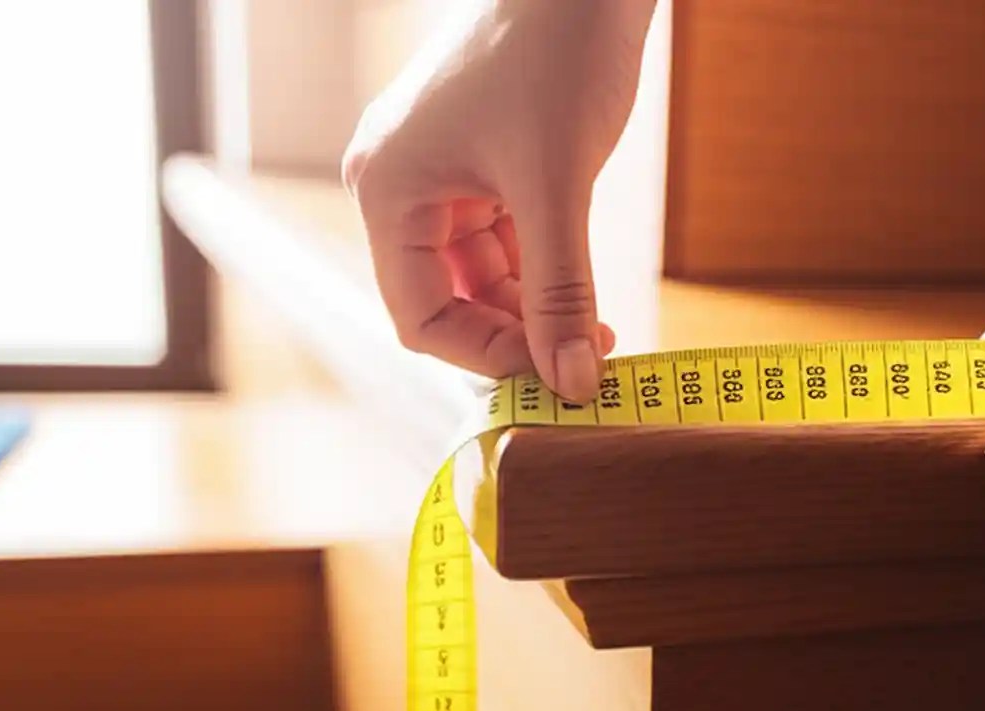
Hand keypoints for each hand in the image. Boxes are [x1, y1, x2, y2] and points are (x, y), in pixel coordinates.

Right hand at [342, 0, 656, 401]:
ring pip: (482, 274)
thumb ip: (562, 291)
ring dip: (536, 306)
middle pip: (450, 298)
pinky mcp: (484, 162)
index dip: (485, 355)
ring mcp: (443, 172)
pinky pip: (505, 239)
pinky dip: (542, 269)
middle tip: (584, 361)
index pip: (419, 314)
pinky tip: (584, 291)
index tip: (554, 375)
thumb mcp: (556, 186)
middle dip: (517, 333)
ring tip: (596, 330)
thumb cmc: (555, 53)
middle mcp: (402, 185)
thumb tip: (573, 383)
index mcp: (388, 189)